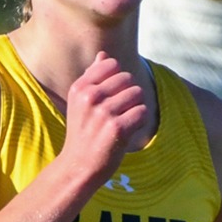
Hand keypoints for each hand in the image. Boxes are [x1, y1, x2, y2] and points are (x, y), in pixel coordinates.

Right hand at [62, 52, 149, 178]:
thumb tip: (103, 54)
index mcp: (80, 87)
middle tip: (119, 112)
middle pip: (128, 78)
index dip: (118, 79)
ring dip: (135, 108)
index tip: (112, 96)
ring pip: (138, 93)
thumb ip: (92, 77)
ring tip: (122, 121)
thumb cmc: (83, 132)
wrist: (79, 166)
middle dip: (129, 94)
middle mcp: (90, 97)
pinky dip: (140, 121)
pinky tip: (128, 131)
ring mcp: (103, 112)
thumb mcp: (80, 102)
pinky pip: (143, 112)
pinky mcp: (118, 128)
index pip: (112, 64)